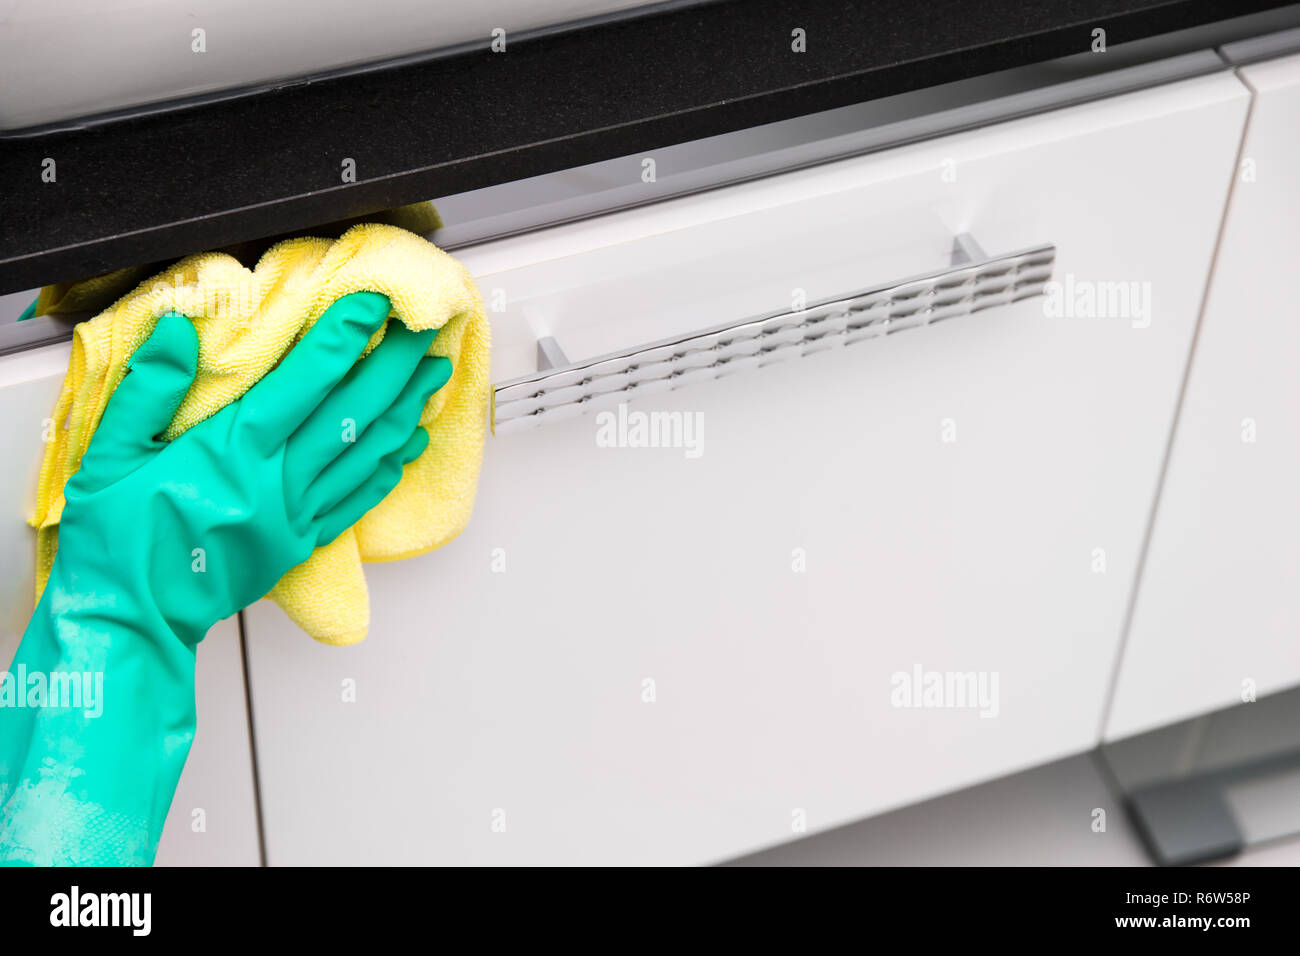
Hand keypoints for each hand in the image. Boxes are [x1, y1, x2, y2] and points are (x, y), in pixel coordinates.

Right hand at [56, 290, 450, 642]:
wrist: (130, 620)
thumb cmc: (115, 541)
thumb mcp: (108, 456)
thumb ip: (147, 389)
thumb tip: (176, 329)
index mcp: (232, 453)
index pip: (303, 382)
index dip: (342, 338)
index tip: (373, 304)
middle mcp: (275, 483)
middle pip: (350, 413)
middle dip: (393, 367)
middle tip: (427, 330)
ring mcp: (294, 516)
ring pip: (364, 454)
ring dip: (404, 410)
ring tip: (433, 376)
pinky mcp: (299, 544)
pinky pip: (357, 501)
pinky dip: (388, 468)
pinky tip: (408, 444)